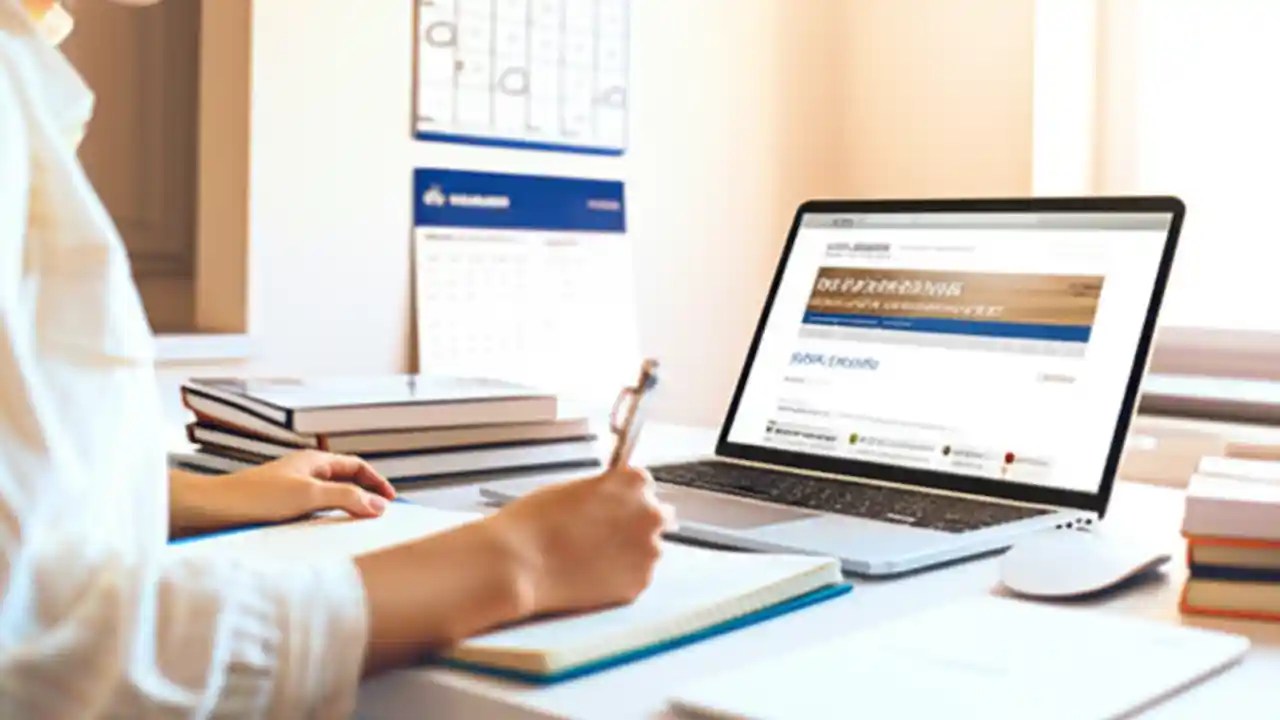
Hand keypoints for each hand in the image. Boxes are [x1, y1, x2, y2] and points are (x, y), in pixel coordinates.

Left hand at [169, 450, 395, 537]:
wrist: (211, 509)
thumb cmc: (254, 496)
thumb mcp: (308, 495)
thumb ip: (345, 497)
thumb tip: (378, 505)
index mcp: (313, 461)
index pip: (355, 465)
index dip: (376, 480)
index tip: (391, 499)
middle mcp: (304, 472)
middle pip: (344, 480)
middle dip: (365, 494)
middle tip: (380, 514)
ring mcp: (291, 490)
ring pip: (329, 497)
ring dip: (346, 509)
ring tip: (359, 526)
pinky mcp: (279, 509)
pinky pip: (313, 511)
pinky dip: (327, 520)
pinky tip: (327, 534)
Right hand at [353, 464, 674, 672]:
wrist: (505, 569)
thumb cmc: (518, 526)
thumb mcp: (557, 491)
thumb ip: (593, 491)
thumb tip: (615, 485)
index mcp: (626, 480)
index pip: (643, 480)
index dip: (619, 496)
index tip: (605, 507)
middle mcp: (644, 511)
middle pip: (652, 514)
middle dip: (627, 523)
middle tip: (589, 538)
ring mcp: (644, 548)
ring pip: (644, 547)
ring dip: (621, 551)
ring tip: (578, 559)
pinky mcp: (635, 583)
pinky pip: (634, 576)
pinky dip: (613, 577)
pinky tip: (581, 576)